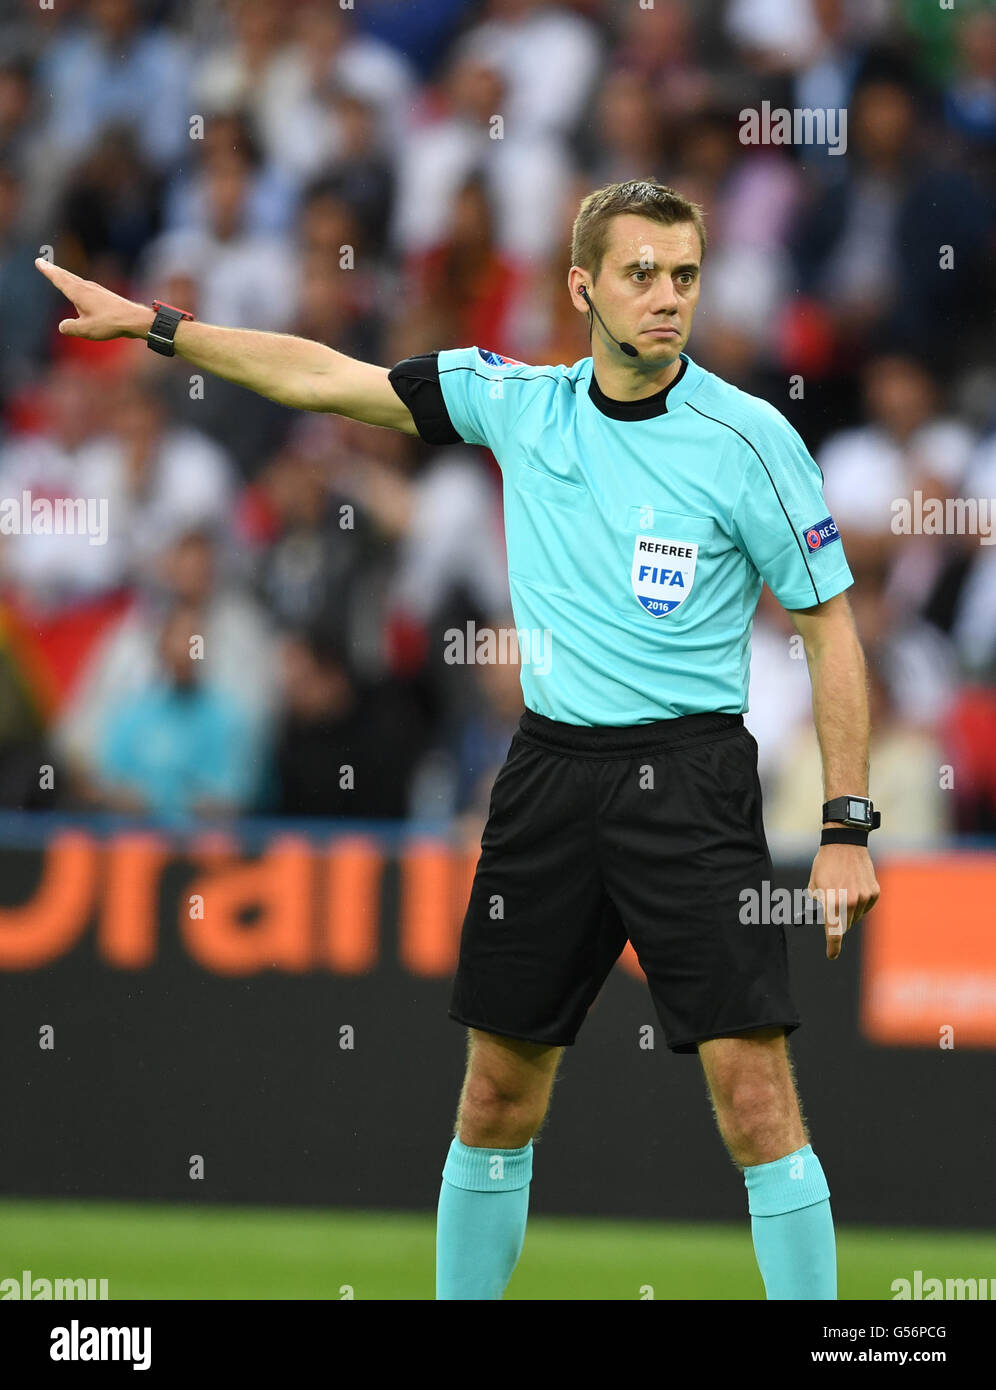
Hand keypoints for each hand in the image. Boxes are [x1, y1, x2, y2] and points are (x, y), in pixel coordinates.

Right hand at [34, 257, 149, 340]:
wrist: (133, 319)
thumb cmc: (110, 322)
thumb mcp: (86, 329)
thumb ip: (70, 327)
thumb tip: (63, 326)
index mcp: (78, 292)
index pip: (59, 279)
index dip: (48, 271)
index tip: (39, 262)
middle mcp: (86, 287)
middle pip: (66, 277)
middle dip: (54, 271)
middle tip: (44, 263)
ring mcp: (96, 290)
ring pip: (76, 281)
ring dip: (66, 277)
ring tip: (59, 274)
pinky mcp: (104, 296)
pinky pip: (86, 288)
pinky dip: (77, 285)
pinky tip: (81, 290)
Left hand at [808, 842, 879, 960]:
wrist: (844, 844)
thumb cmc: (825, 865)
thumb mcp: (814, 885)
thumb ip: (818, 904)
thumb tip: (822, 920)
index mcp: (832, 902)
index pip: (834, 933)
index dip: (832, 947)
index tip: (831, 954)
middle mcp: (850, 902)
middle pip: (845, 926)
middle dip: (837, 923)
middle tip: (832, 912)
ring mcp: (864, 897)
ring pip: (855, 917)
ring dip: (848, 913)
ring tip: (842, 894)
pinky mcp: (873, 892)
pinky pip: (865, 907)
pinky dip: (859, 904)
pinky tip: (853, 889)